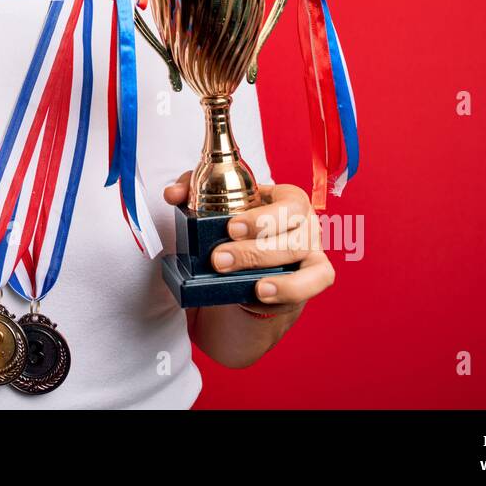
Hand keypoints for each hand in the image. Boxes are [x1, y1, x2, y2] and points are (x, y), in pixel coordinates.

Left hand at [163, 172, 334, 313]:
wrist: (250, 266)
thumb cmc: (238, 227)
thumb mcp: (217, 205)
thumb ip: (192, 191)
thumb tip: (172, 194)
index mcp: (288, 200)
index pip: (289, 203)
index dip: (262, 218)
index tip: (230, 228)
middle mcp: (306, 226)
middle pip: (294, 237)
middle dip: (254, 252)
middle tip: (219, 259)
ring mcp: (312, 254)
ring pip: (307, 263)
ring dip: (275, 276)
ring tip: (250, 285)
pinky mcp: (313, 280)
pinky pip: (310, 286)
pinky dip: (288, 291)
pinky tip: (261, 294)